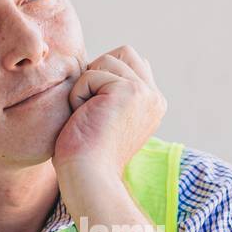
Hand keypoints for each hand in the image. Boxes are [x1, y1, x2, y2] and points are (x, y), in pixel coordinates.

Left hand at [53, 45, 166, 185]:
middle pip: (122, 52)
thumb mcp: (106, 116)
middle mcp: (154, 97)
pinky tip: (85, 121)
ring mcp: (145, 93)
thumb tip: (108, 60)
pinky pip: (90, 75)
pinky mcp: (130, 91)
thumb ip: (114, 89)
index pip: (131, 63)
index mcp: (153, 103)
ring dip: (85, 87)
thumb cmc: (85, 155)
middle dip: (97, 73)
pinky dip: (77, 96)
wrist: (88, 179)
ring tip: (88, 117)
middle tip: (91, 109)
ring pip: (104, 61)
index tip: (96, 111)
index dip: (105, 77)